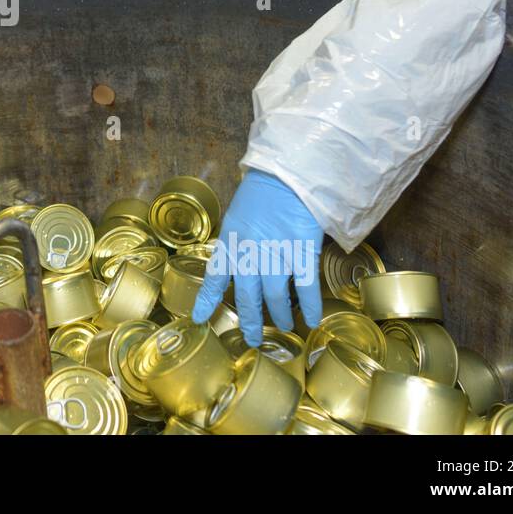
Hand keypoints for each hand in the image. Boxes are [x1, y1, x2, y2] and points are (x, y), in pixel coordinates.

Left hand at [191, 169, 323, 347]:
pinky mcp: (302, 253)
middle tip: (252, 339)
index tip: (200, 318)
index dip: (207, 300)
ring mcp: (277, 255)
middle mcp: (250, 254)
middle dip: (249, 321)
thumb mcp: (237, 215)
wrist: (287, 174)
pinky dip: (309, 307)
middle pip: (247, 297)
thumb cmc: (261, 191)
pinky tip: (312, 320)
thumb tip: (236, 259)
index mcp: (231, 243)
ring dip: (279, 316)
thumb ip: (236, 240)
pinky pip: (306, 288)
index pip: (215, 278)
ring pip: (276, 298)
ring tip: (283, 326)